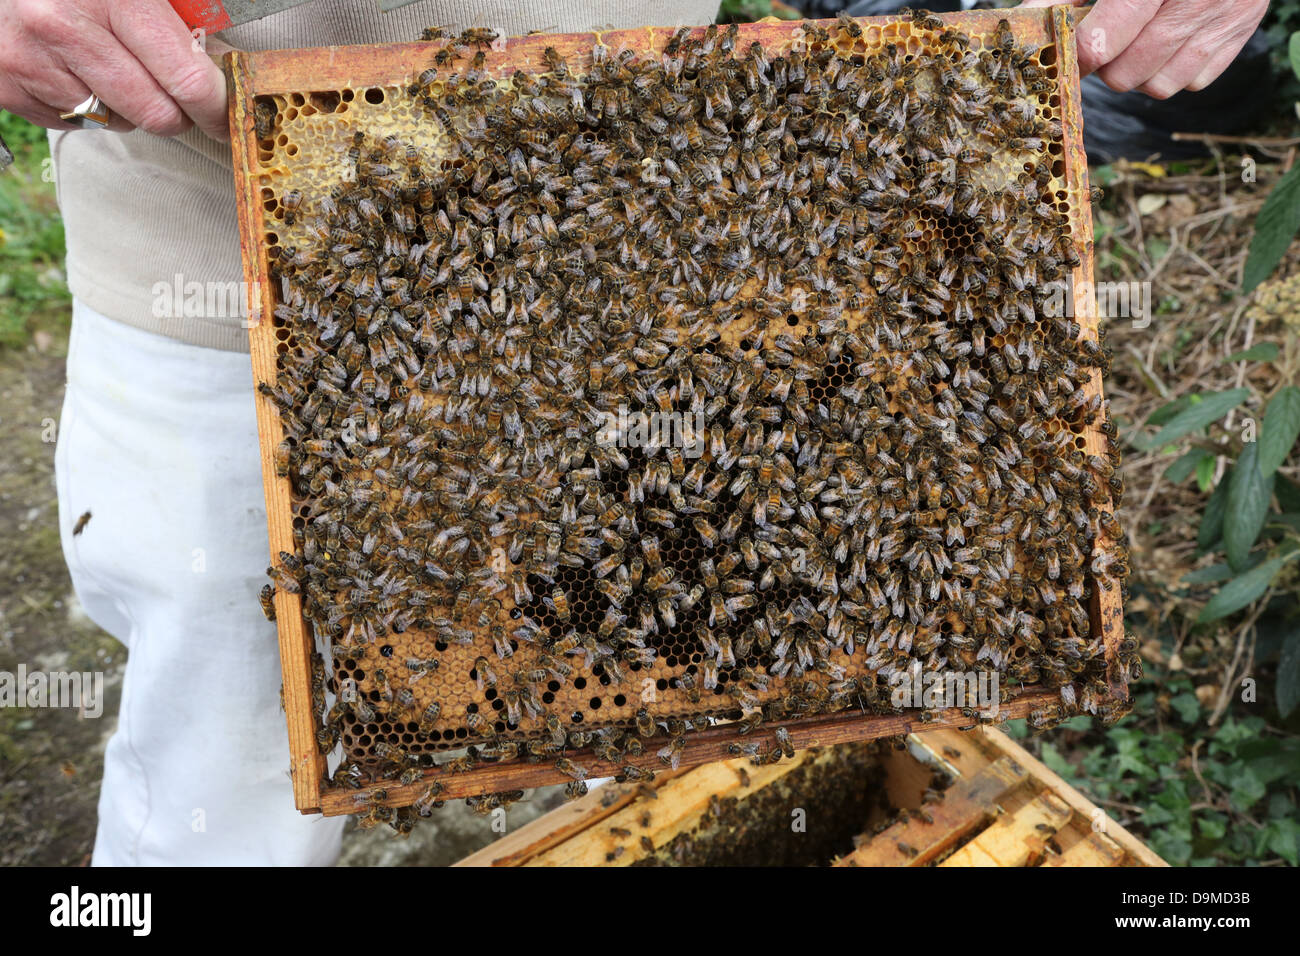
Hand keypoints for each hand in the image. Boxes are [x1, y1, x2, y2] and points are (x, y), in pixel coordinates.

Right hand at [0, 0, 228, 138]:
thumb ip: (183, 18)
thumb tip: (225, 66)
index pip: (187, 78)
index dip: (216, 106)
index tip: (226, 117)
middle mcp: (64, 26)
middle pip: (157, 114)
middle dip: (175, 111)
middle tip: (171, 91)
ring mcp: (32, 61)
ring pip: (118, 123)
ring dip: (127, 107)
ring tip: (109, 64)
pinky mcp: (10, 89)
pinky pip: (76, 124)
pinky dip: (87, 106)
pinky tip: (73, 69)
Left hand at [1019, 0, 1270, 98]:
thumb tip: (1028, 18)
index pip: (1099, 44)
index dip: (1077, 52)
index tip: (1069, 47)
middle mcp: (1194, 1)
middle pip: (1125, 74)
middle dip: (1107, 62)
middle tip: (1107, 36)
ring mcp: (1224, 17)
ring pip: (1159, 86)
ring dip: (1139, 71)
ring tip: (1139, 36)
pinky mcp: (1243, 28)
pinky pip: (1195, 81)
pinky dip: (1176, 68)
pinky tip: (1171, 36)